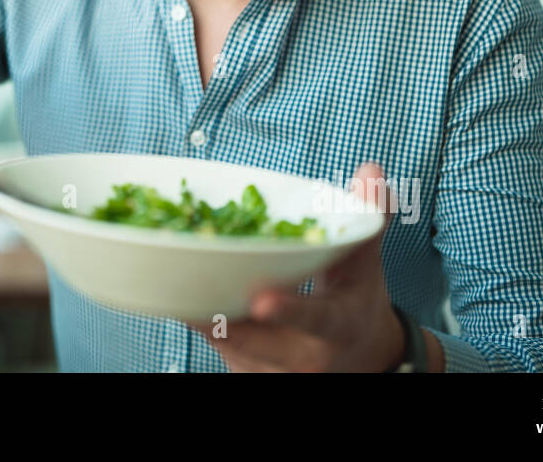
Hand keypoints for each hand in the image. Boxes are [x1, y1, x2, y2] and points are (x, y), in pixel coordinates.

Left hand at [186, 161, 405, 371]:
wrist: (358, 357)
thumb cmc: (355, 300)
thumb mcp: (366, 264)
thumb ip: (367, 218)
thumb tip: (370, 168)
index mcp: (338, 326)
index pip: (316, 320)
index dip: (289, 311)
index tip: (262, 300)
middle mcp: (306, 359)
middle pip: (257, 341)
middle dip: (222, 317)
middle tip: (188, 284)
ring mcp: (274, 373)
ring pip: (228, 346)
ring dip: (201, 316)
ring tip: (173, 282)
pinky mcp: (247, 375)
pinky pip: (217, 348)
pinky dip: (199, 320)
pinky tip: (180, 294)